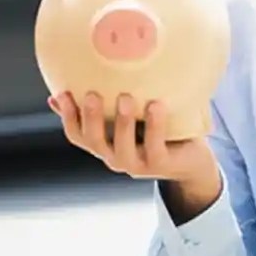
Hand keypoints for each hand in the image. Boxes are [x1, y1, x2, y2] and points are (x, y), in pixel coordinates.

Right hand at [49, 91, 221, 215]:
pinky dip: (155, 125)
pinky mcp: (161, 164)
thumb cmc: (157, 132)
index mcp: (105, 146)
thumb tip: (65, 90)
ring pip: (122, 147)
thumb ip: (106, 108)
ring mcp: (138, 164)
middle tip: (92, 94)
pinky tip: (156, 104)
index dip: (67, 117)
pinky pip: (155, 146)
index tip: (63, 93)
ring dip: (122, 122)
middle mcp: (116, 158)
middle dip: (91, 118)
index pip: (77, 136)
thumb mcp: (130, 119)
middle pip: (95, 142)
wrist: (192, 161)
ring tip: (125, 97)